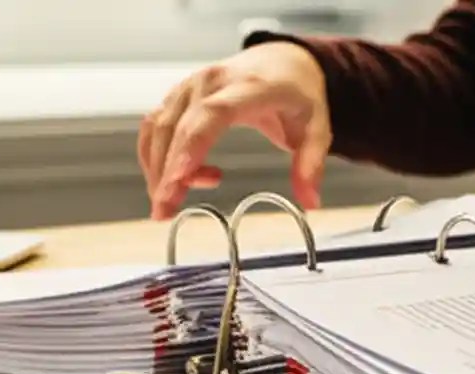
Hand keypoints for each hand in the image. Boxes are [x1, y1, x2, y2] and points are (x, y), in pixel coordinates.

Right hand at [138, 41, 331, 219]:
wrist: (283, 61)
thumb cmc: (298, 94)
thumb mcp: (317, 128)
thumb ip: (311, 164)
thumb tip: (311, 202)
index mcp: (251, 86)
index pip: (213, 114)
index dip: (192, 146)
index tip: (178, 179)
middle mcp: (213, 81)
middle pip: (179, 125)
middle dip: (166, 171)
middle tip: (163, 211)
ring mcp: (191, 85)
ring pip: (160, 127)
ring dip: (157, 168)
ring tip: (170, 204)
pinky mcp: (179, 94)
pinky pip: (156, 126)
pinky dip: (158, 156)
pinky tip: (181, 180)